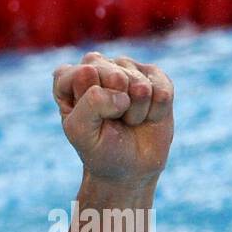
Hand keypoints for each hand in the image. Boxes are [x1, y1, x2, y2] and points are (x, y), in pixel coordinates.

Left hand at [53, 52, 173, 189]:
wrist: (128, 166)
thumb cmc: (99, 147)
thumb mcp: (81, 132)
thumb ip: (90, 103)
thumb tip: (121, 83)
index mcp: (69, 79)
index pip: (82, 74)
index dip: (90, 102)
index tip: (88, 120)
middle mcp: (98, 66)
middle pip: (113, 75)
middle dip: (115, 107)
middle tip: (111, 121)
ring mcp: (127, 68)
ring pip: (139, 84)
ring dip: (135, 112)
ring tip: (127, 120)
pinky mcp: (154, 75)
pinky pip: (162, 91)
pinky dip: (155, 112)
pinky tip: (146, 116)